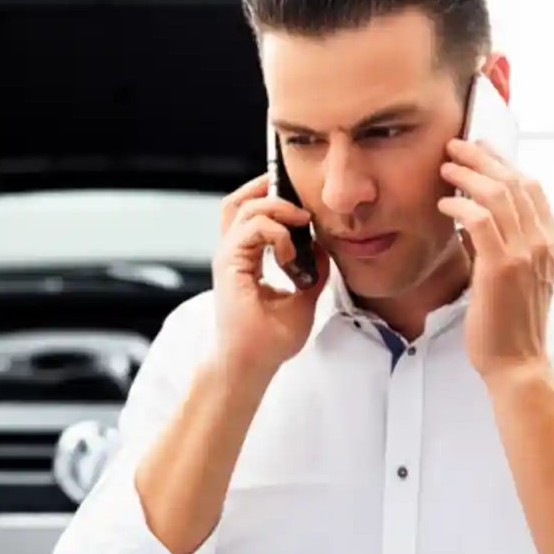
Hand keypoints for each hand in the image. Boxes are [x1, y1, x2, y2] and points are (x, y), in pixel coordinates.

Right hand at [211, 175, 330, 378]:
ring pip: (244, 207)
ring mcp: (228, 258)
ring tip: (301, 219)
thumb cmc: (270, 341)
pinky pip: (251, 229)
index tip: (303, 201)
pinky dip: (274, 231)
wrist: (252, 366)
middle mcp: (233, 254)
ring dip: (276, 207)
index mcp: (245, 260)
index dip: (274, 199)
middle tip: (298, 190)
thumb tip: (325, 248)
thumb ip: (312, 271)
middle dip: (267, 187)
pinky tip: (289, 251)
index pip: (253, 216)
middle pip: (240, 201)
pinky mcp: (229, 265)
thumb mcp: (303, 299)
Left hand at [437, 138, 553, 387]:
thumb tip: (474, 214)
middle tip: (455, 145)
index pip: (531, 186)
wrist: (517, 363)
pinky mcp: (502, 267)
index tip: (479, 148)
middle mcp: (545, 242)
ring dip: (468, 174)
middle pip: (515, 181)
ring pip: (498, 194)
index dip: (504, 161)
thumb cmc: (508, 322)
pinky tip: (444, 203)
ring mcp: (527, 254)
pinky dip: (460, 204)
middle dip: (483, 157)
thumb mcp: (515, 275)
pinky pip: (480, 219)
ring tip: (444, 166)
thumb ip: (502, 242)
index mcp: (552, 242)